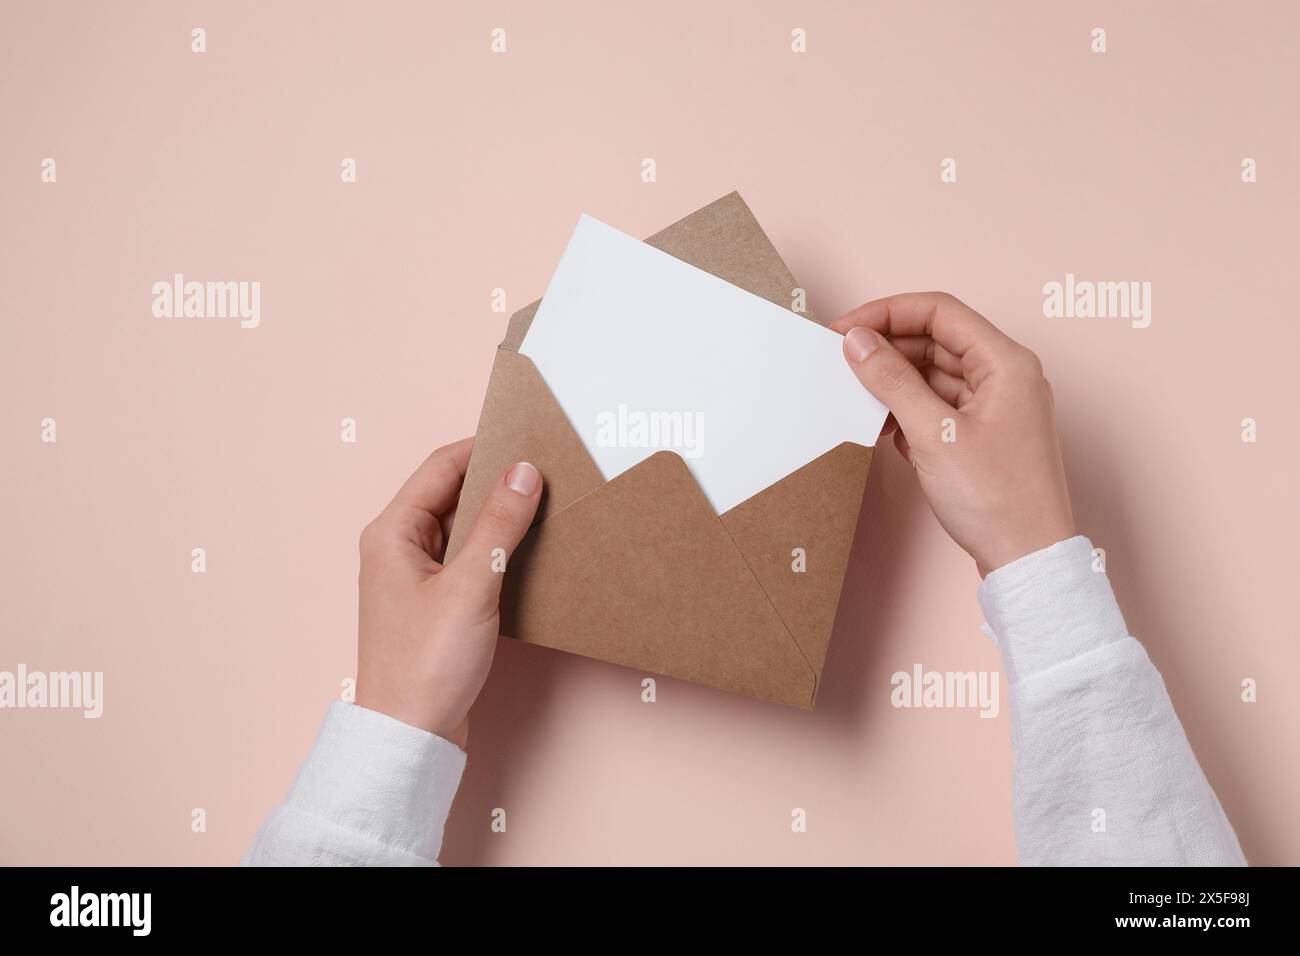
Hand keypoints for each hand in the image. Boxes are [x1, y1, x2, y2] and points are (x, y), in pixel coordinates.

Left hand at [355, 438, 541, 746]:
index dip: (483, 448)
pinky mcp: (437, 604)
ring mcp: (417, 578)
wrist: (411, 737)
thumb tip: (524, 472)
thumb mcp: (471, 587)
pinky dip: (498, 550)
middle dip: (497, 482)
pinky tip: (530, 552)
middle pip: (452, 495)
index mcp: (392, 533)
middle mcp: (398, 549)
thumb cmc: (425, 666)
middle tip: (544, 470)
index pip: (441, 468)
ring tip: (544, 506)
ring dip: (500, 518)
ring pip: (464, 529)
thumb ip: (500, 526)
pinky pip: (470, 560)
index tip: (526, 436)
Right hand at [833, 292, 1074, 577]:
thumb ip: (892, 381)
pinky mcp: (984, 435)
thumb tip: (857, 342)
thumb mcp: (933, 434)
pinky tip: (885, 428)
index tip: (846, 329)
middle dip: (887, 349)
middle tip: (842, 362)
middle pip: (935, 341)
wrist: (1027, 560)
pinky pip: (938, 405)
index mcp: (1006, 363)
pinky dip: (909, 410)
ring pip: (934, 374)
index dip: (887, 313)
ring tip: (859, 399)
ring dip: (895, 383)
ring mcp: (997, 406)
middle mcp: (1006, 377)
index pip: (939, 312)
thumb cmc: (998, 501)